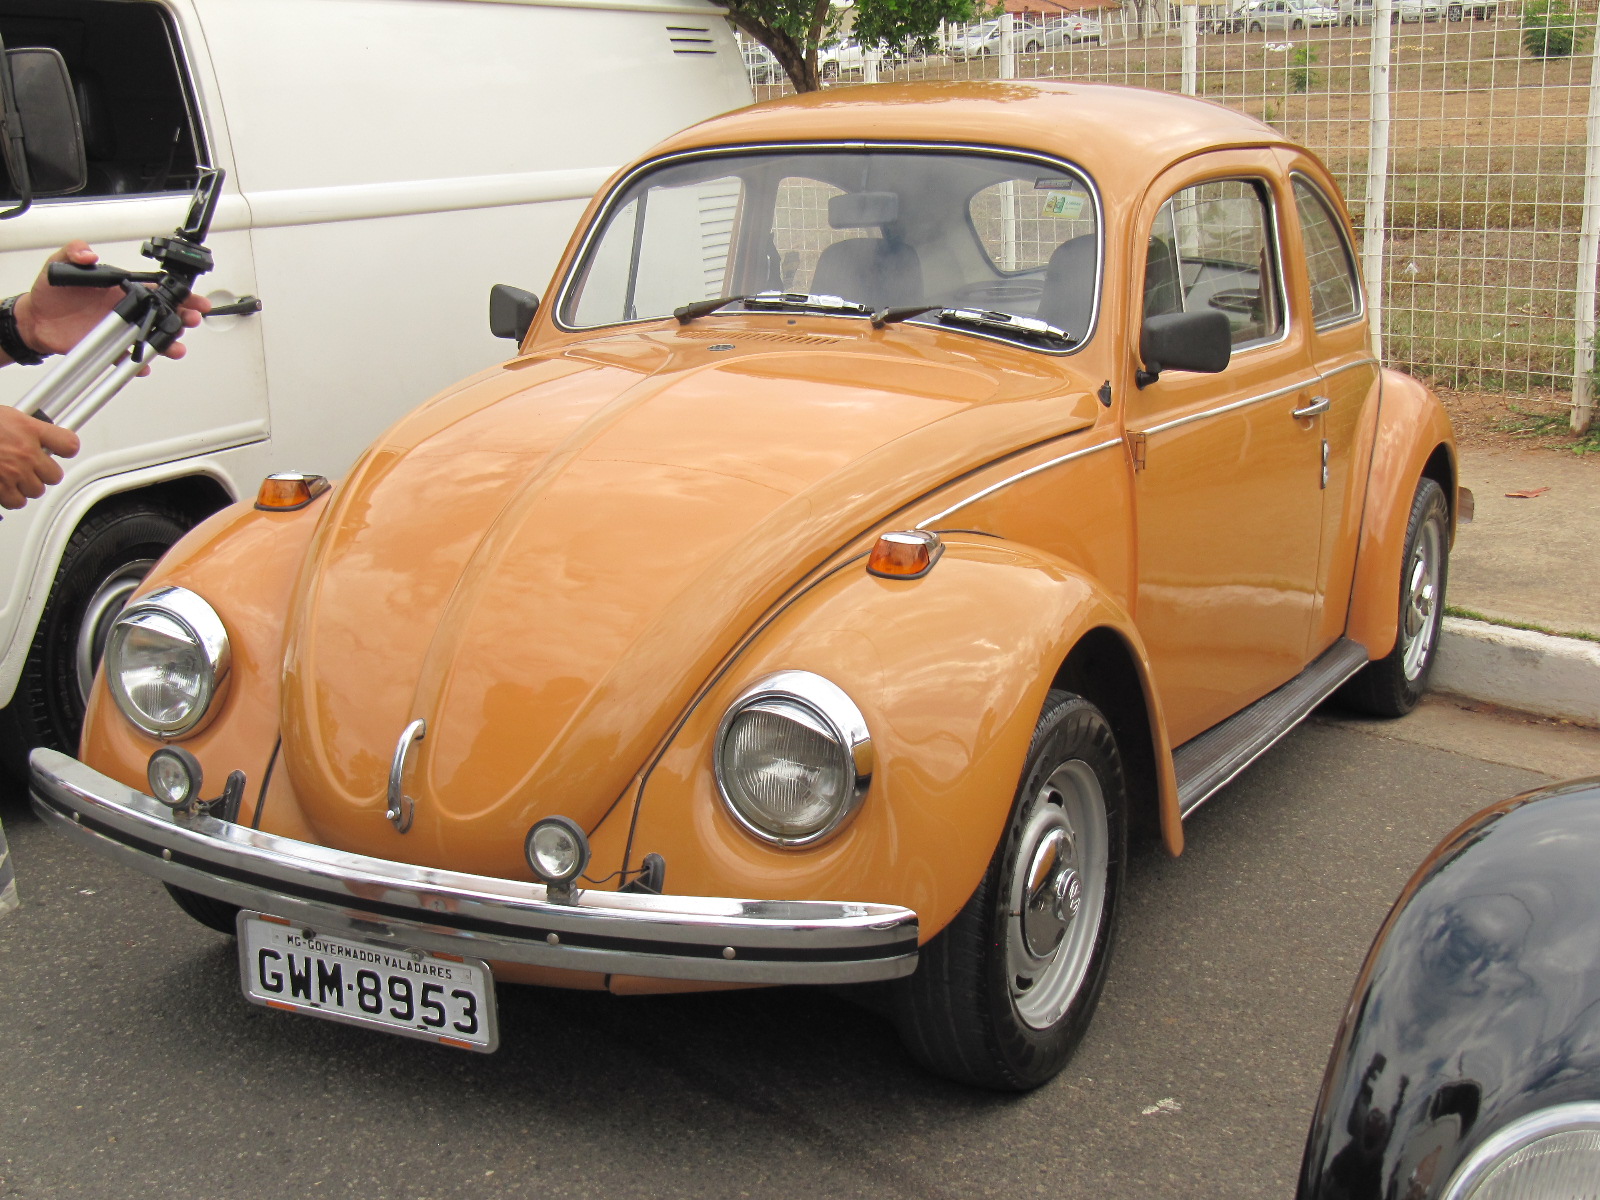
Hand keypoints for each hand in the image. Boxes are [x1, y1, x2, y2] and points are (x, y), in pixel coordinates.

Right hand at [0, 405, 79, 509]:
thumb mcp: (7, 416)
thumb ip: (25, 427)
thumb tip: (38, 434)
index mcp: (28, 430)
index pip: (68, 444)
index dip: (65, 449)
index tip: (60, 450)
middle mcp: (25, 453)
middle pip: (54, 475)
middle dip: (42, 472)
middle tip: (29, 466)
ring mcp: (13, 473)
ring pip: (36, 491)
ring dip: (26, 486)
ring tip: (13, 475)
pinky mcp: (0, 488)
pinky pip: (16, 502)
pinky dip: (10, 498)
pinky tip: (4, 487)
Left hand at [9, 242, 210, 372]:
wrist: (35, 320)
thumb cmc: (51, 292)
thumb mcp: (60, 263)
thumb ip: (74, 252)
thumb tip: (88, 253)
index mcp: (121, 289)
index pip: (157, 289)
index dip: (179, 294)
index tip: (193, 299)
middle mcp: (125, 310)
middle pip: (163, 315)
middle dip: (183, 318)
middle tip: (190, 320)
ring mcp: (120, 330)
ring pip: (152, 338)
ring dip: (167, 344)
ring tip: (175, 347)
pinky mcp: (110, 347)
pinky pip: (129, 358)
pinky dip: (138, 364)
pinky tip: (143, 365)